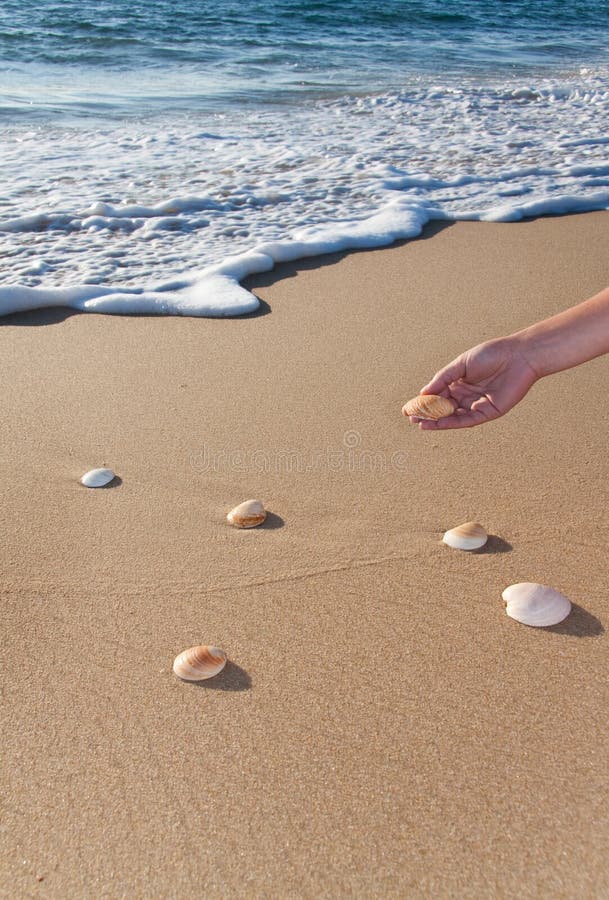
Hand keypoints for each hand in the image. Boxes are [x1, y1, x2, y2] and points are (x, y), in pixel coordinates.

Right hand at [409, 336, 540, 429]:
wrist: (519, 356)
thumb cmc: (491, 354)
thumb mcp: (461, 364)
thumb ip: (443, 379)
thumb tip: (423, 392)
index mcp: (459, 382)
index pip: (438, 396)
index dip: (424, 403)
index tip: (408, 408)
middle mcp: (467, 395)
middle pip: (443, 408)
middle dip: (427, 414)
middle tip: (411, 418)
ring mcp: (477, 405)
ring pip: (453, 417)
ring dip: (436, 422)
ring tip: (420, 423)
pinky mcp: (488, 412)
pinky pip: (467, 420)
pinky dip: (452, 423)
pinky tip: (438, 424)